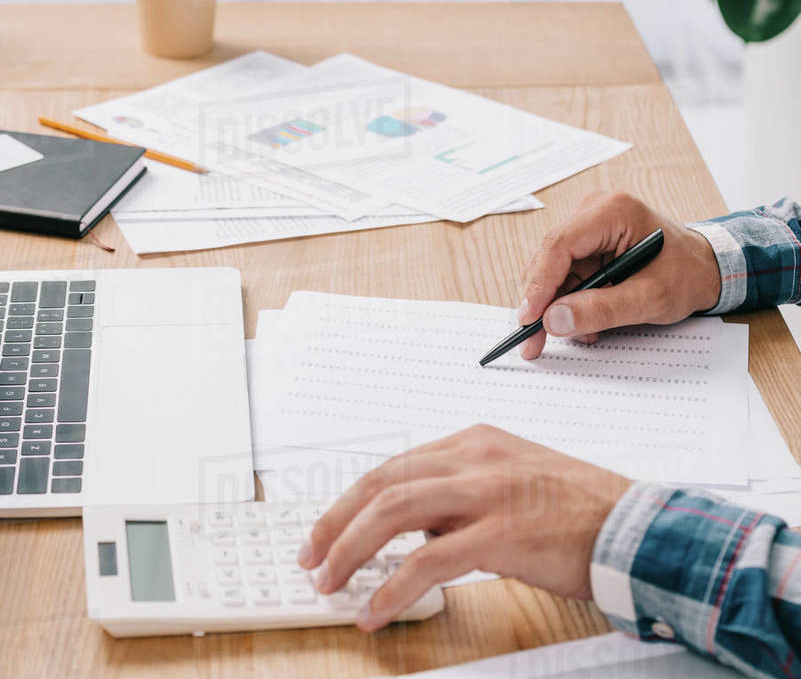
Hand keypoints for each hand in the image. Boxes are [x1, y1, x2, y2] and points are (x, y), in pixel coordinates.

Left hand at [297, 424, 630, 630]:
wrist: (635, 526)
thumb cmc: (579, 509)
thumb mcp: (514, 481)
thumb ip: (465, 494)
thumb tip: (419, 533)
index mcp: (475, 442)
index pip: (395, 466)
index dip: (352, 499)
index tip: (326, 528)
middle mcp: (474, 457)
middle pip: (383, 483)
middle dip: (336, 522)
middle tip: (310, 556)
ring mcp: (486, 492)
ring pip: (393, 512)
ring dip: (350, 550)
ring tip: (329, 582)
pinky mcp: (500, 533)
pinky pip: (427, 561)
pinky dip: (390, 588)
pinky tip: (375, 610)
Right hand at [517, 190, 721, 359]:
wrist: (706, 268)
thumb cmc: (687, 275)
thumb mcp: (650, 298)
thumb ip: (602, 309)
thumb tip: (554, 320)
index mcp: (612, 212)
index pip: (559, 244)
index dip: (539, 284)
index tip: (529, 318)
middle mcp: (594, 211)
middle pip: (549, 257)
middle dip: (541, 301)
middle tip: (533, 340)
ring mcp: (589, 226)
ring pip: (553, 268)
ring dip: (557, 305)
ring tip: (573, 334)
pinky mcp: (589, 243)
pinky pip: (566, 273)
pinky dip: (570, 301)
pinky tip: (584, 322)